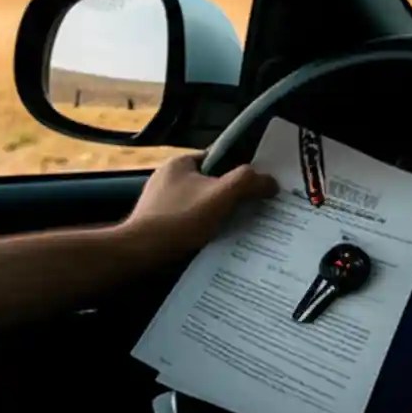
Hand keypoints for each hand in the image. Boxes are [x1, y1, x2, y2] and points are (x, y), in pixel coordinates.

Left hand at [120, 154, 276, 259]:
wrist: (140, 252)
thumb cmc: (180, 219)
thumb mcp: (221, 196)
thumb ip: (248, 182)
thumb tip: (271, 182)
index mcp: (179, 163)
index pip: (217, 160)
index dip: (236, 174)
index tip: (252, 190)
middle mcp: (165, 178)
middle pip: (208, 184)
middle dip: (226, 199)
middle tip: (247, 214)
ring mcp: (157, 201)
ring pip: (196, 206)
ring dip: (212, 217)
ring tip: (230, 232)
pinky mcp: (153, 223)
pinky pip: (184, 222)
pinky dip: (196, 231)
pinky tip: (207, 243)